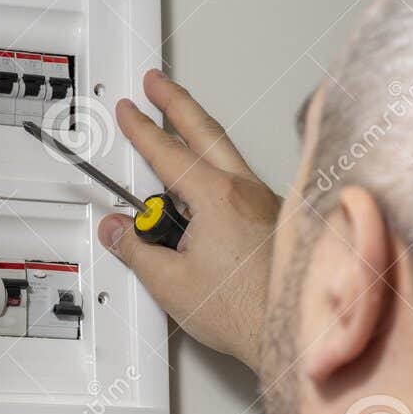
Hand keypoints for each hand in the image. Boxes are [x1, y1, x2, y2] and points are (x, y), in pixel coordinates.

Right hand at [97, 71, 278, 371]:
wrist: (295, 331)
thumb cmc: (246, 311)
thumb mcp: (170, 283)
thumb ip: (136, 249)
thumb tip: (118, 230)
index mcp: (218, 198)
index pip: (167, 153)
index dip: (141, 129)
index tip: (128, 110)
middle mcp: (247, 191)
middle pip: (205, 131)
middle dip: (176, 102)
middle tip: (156, 82)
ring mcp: (266, 202)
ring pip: (226, 154)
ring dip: (199, 134)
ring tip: (178, 124)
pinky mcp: (277, 218)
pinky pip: (240, 181)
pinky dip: (218, 172)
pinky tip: (204, 189)